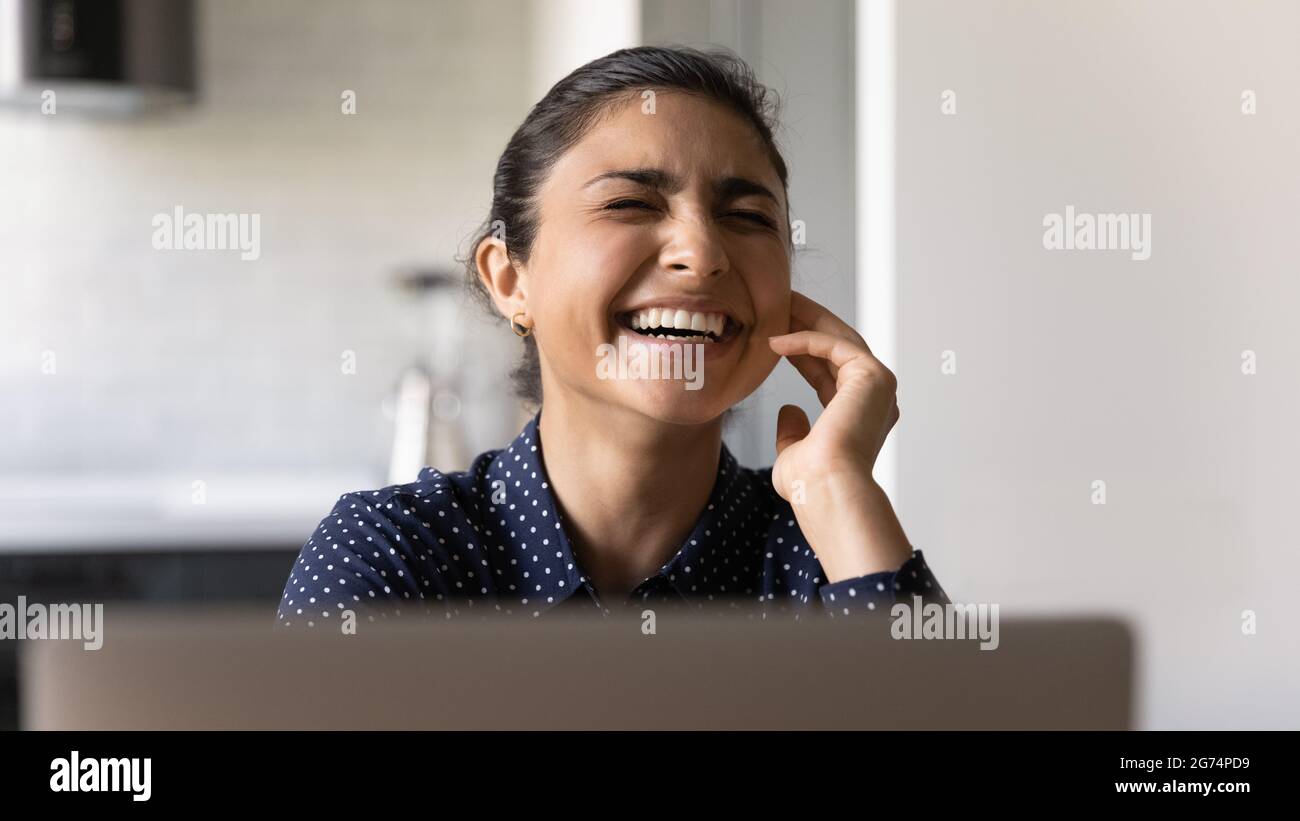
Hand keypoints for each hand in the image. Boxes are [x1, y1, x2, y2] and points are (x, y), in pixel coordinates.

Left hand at [767, 291, 911, 581]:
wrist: (827, 489)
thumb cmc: (811, 483)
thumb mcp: (795, 453)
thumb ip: (794, 432)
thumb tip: (789, 411)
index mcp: (860, 414)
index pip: (830, 371)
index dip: (804, 351)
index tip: (778, 336)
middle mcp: (875, 397)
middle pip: (839, 347)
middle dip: (809, 323)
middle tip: (781, 304)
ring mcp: (878, 385)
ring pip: (840, 338)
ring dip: (808, 320)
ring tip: (779, 305)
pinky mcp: (872, 375)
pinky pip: (835, 345)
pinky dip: (805, 339)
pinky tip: (776, 341)